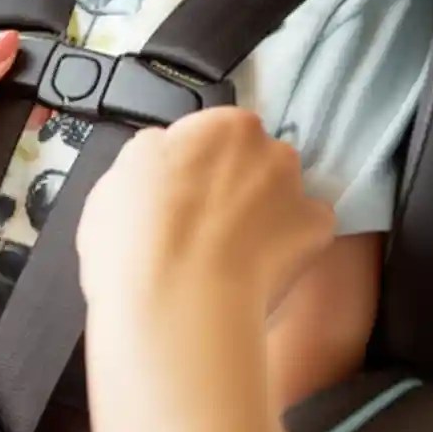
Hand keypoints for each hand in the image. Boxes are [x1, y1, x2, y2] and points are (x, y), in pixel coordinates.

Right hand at [76, 107, 335, 316]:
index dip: (187, 167)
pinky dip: (281, 245)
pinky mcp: (316, 234)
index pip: (208, 134)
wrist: (177, 305)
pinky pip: (300, 231)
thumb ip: (151, 155)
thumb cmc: (137, 238)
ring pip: (277, 194)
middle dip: (229, 184)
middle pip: (249, 161)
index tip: (172, 195)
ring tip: (222, 252)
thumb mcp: (116, 178)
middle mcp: (270, 149)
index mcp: (222, 126)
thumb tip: (162, 157)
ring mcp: (299, 192)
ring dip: (258, 212)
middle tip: (195, 225)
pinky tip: (251, 266)